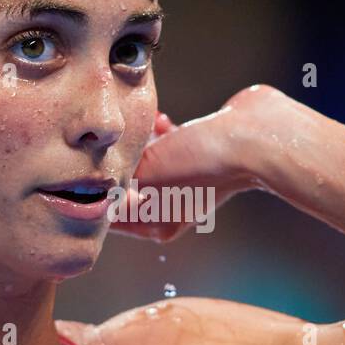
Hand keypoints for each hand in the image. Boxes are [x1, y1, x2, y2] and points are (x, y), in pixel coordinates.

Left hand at [109, 85, 282, 241]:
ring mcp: (186, 181)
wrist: (254, 137)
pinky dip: (160, 133)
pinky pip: (167, 146)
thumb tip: (96, 182)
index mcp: (159, 224)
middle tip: (117, 143)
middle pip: (128, 184)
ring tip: (144, 126)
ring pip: (146, 162)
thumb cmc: (203, 162)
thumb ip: (118, 181)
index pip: (113, 212)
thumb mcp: (147, 177)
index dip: (98, 189)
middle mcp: (172, 207)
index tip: (89, 167)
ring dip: (140, 141)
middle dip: (121, 161)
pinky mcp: (198, 154)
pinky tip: (161, 120)